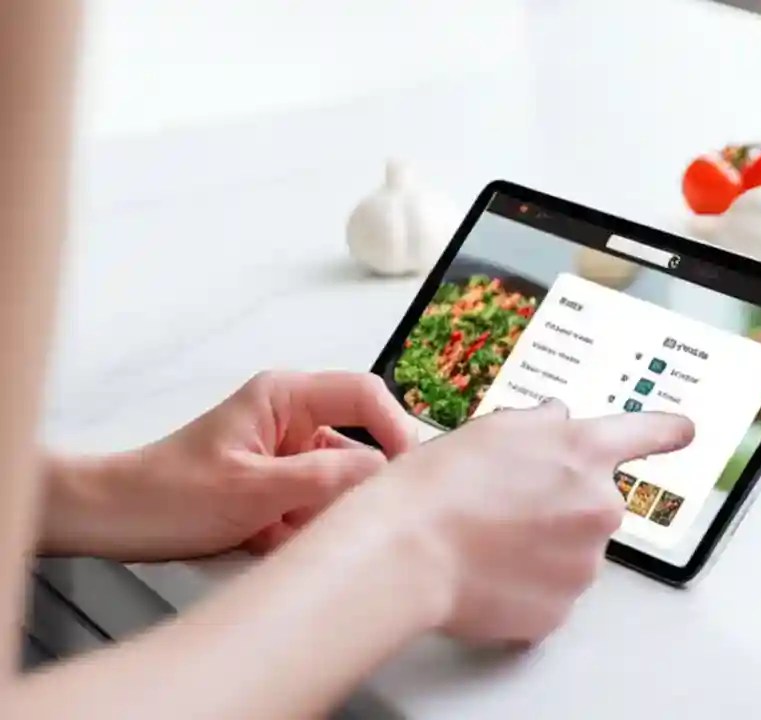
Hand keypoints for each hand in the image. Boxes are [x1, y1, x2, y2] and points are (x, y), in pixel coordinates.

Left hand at [42, 371, 418, 560]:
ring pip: (338, 485)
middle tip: (321, 516)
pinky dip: (300, 528)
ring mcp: (287, 454)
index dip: (396, 429)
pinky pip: (316, 507)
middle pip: (359, 447)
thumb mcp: (254, 490)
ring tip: (275, 529)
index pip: (367, 395)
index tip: (407, 472)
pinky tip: (265, 538)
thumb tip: (385, 473)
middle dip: (345, 490)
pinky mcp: (280, 486)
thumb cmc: (167, 494)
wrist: (114, 522)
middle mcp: (293, 419)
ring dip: (317, 514)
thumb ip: (326, 479)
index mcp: (286, 396)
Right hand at [352, 400, 693, 642]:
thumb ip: (541, 423)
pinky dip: (527, 584)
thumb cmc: (438, 487)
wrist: (407, 550)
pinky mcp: (561, 609)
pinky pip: (551, 592)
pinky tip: (489, 571)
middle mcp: (598, 506)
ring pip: (572, 551)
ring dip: (543, 546)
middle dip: (561, 505)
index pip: (644, 434)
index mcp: (583, 452)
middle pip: (594, 503)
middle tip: (505, 507)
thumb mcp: (493, 428)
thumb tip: (557, 423)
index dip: (665, 430)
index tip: (684, 431)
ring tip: (487, 540)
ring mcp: (584, 563)